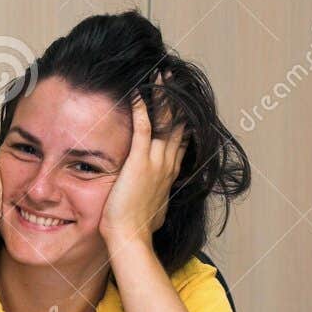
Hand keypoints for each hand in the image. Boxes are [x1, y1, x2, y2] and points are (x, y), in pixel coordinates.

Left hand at [101, 76, 186, 249]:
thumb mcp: (154, 210)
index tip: (179, 105)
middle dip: (174, 100)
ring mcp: (155, 161)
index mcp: (169, 173)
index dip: (180, 121)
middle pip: (176, 124)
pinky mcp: (140, 161)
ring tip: (160, 75)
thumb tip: (156, 205)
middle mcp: (167, 163)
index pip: (180, 140)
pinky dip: (141, 109)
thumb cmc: (139, 228)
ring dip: (162, 96)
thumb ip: (156, 200)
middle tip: (172, 79)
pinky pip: (143, 128)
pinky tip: (138, 92)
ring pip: (164, 121)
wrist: (131, 236)